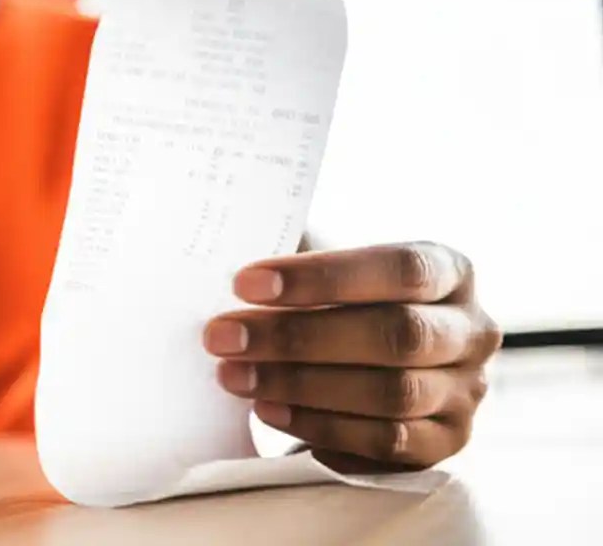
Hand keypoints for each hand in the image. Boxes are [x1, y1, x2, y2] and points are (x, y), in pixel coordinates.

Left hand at [204, 242, 499, 470]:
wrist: (362, 374)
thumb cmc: (338, 308)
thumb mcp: (326, 275)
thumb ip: (297, 264)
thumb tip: (236, 252)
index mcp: (450, 273)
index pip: (401, 268)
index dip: (323, 276)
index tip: (244, 283)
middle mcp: (472, 331)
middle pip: (396, 334)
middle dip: (298, 336)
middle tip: (223, 337)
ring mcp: (466, 393)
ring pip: (391, 393)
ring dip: (300, 384)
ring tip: (234, 375)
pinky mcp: (444, 443)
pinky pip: (385, 442)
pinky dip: (320, 426)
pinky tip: (268, 409)